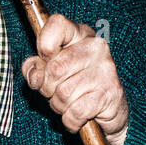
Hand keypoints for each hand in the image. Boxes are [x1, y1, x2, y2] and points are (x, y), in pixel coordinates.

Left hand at [21, 14, 129, 144]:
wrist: (112, 110)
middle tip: (56, 92)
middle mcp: (95, 47)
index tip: (45, 60)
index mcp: (80, 34)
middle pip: (55, 68)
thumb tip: (34, 73)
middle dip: (47, 88)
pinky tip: (76, 117)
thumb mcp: (52, 72)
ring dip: (59, 106)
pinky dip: (70, 120)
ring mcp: (104, 70)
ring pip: (63, 94)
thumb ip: (36, 68)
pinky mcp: (109, 94)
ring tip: (69, 104)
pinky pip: (74, 112)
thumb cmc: (78, 86)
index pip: (57, 24)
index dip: (43, 45)